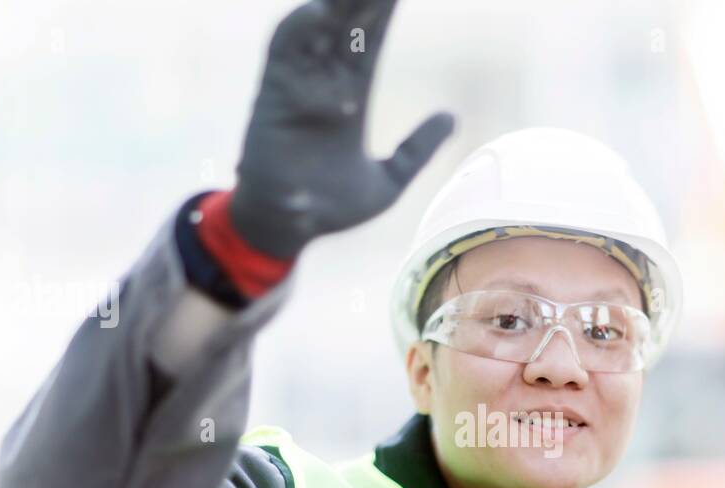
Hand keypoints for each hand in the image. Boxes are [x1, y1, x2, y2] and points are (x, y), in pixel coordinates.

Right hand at [228, 0, 454, 257]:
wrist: (290, 229)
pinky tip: (319, 8)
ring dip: (335, 2)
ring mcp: (297, 84)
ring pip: (317, 27)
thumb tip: (451, 118)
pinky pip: (283, 51)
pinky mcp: (273, 95)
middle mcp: (322, 82)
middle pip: (346, 23)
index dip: (383, 8)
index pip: (369, 39)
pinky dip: (299, 26)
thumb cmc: (331, 208)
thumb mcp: (390, 179)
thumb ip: (417, 148)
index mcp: (350, 96)